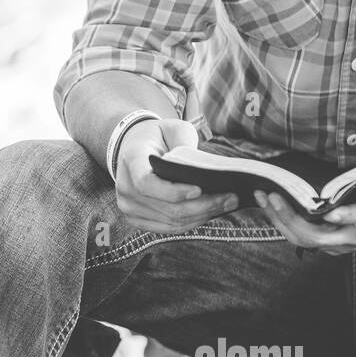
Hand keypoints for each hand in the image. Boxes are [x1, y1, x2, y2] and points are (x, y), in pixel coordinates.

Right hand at [115, 118, 238, 232]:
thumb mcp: (173, 128)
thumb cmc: (160, 137)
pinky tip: (209, 212)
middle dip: (203, 206)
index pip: (146, 183)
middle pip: (166, 208)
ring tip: (227, 204)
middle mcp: (124, 187)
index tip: (199, 189)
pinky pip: (168, 228)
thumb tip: (202, 169)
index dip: (172, 191)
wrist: (135, 148)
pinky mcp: (136, 219)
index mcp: (131, 160)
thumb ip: (185, 143)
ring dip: (202, 216)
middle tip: (231, 198)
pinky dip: (192, 222)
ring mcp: (128, 206)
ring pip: (171, 221)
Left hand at [253, 175, 355, 254]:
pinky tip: (270, 205)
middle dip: (290, 218)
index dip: (348, 218)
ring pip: (304, 240)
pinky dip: (284, 222)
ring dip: (280, 220)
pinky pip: (303, 237)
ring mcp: (343, 242)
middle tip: (271, 195)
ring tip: (262, 196)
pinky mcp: (334, 241)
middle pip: (317, 236)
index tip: (331, 212)